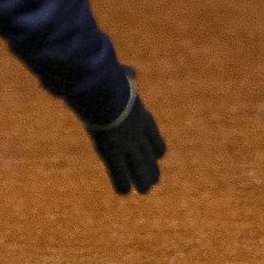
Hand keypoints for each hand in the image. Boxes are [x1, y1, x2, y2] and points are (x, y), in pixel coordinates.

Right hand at [87, 67, 167, 194]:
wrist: (105, 91)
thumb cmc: (109, 80)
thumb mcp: (123, 77)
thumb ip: (128, 76)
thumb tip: (131, 71)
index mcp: (141, 116)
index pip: (154, 136)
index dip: (156, 147)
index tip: (158, 154)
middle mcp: (138, 133)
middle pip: (150, 155)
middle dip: (151, 168)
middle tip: (153, 179)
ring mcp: (126, 144)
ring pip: (139, 167)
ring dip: (142, 180)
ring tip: (144, 189)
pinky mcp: (112, 151)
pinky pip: (118, 172)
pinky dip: (122, 182)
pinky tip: (124, 192)